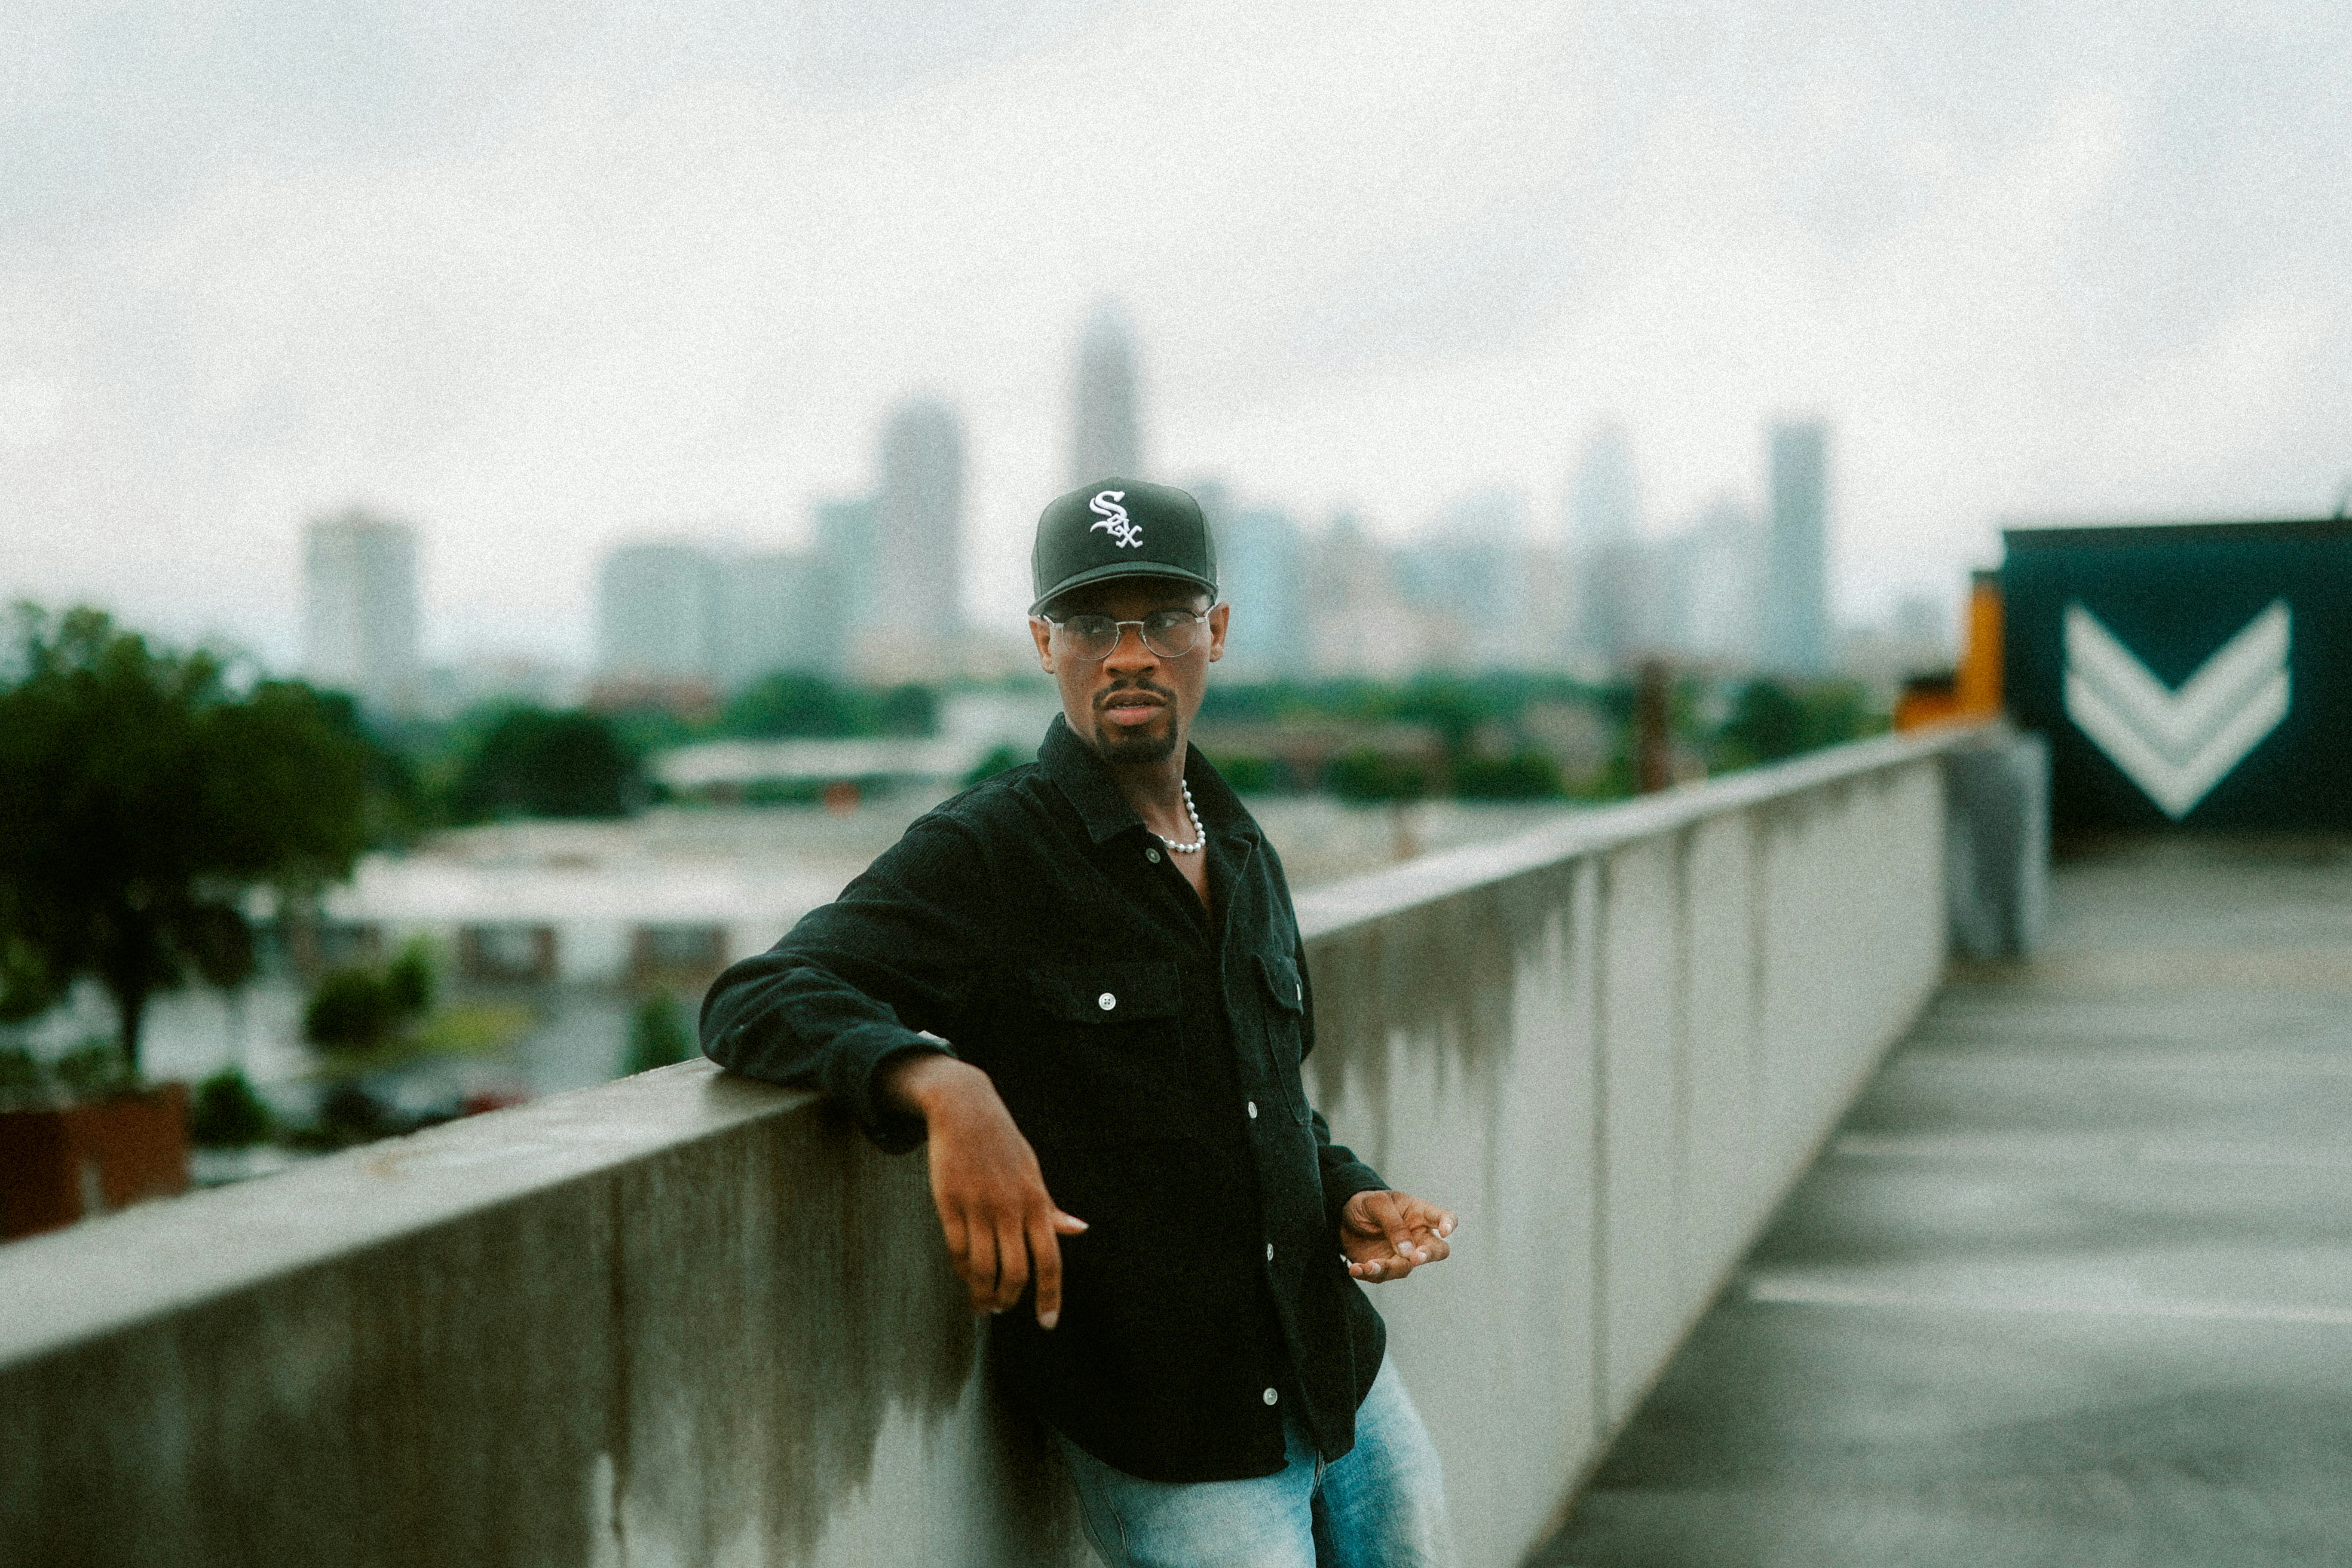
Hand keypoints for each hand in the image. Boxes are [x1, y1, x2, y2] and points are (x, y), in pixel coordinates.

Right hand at [884, 1052, 1086, 1327]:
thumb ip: (1051, 1208)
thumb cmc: (1005, 1146)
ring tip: (983, 1305)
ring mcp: (979, 1206)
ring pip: (983, 1267)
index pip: (1050, 1260)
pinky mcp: (950, 1203)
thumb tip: (1079, 1230)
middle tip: (1002, 1308)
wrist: (966, 1111)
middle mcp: (1010, 1207)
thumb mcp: (1033, 1174)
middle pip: (1015, 1271)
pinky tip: (965, 1276)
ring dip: (983, 1294)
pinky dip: (962, 1270)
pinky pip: (957, 1249)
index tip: (1048, 1323)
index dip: (1050, 1296)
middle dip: (1009, 1298)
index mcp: (1036, 1202)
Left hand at [1339, 1189, 1455, 1282]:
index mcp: (1419, 1213)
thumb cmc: (1367, 1204)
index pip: (1443, 1217)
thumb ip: (1393, 1223)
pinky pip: (1382, 1276)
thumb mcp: (1376, 1203)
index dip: (1449, 1224)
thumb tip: (1408, 1251)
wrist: (1344, 1216)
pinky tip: (1355, 1268)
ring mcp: (1402, 1254)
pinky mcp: (1385, 1266)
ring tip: (1369, 1265)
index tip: (1445, 1231)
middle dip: (1427, 1256)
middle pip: (1436, 1251)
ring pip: (1405, 1268)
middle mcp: (1416, 1237)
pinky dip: (1369, 1274)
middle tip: (1414, 1258)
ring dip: (1387, 1269)